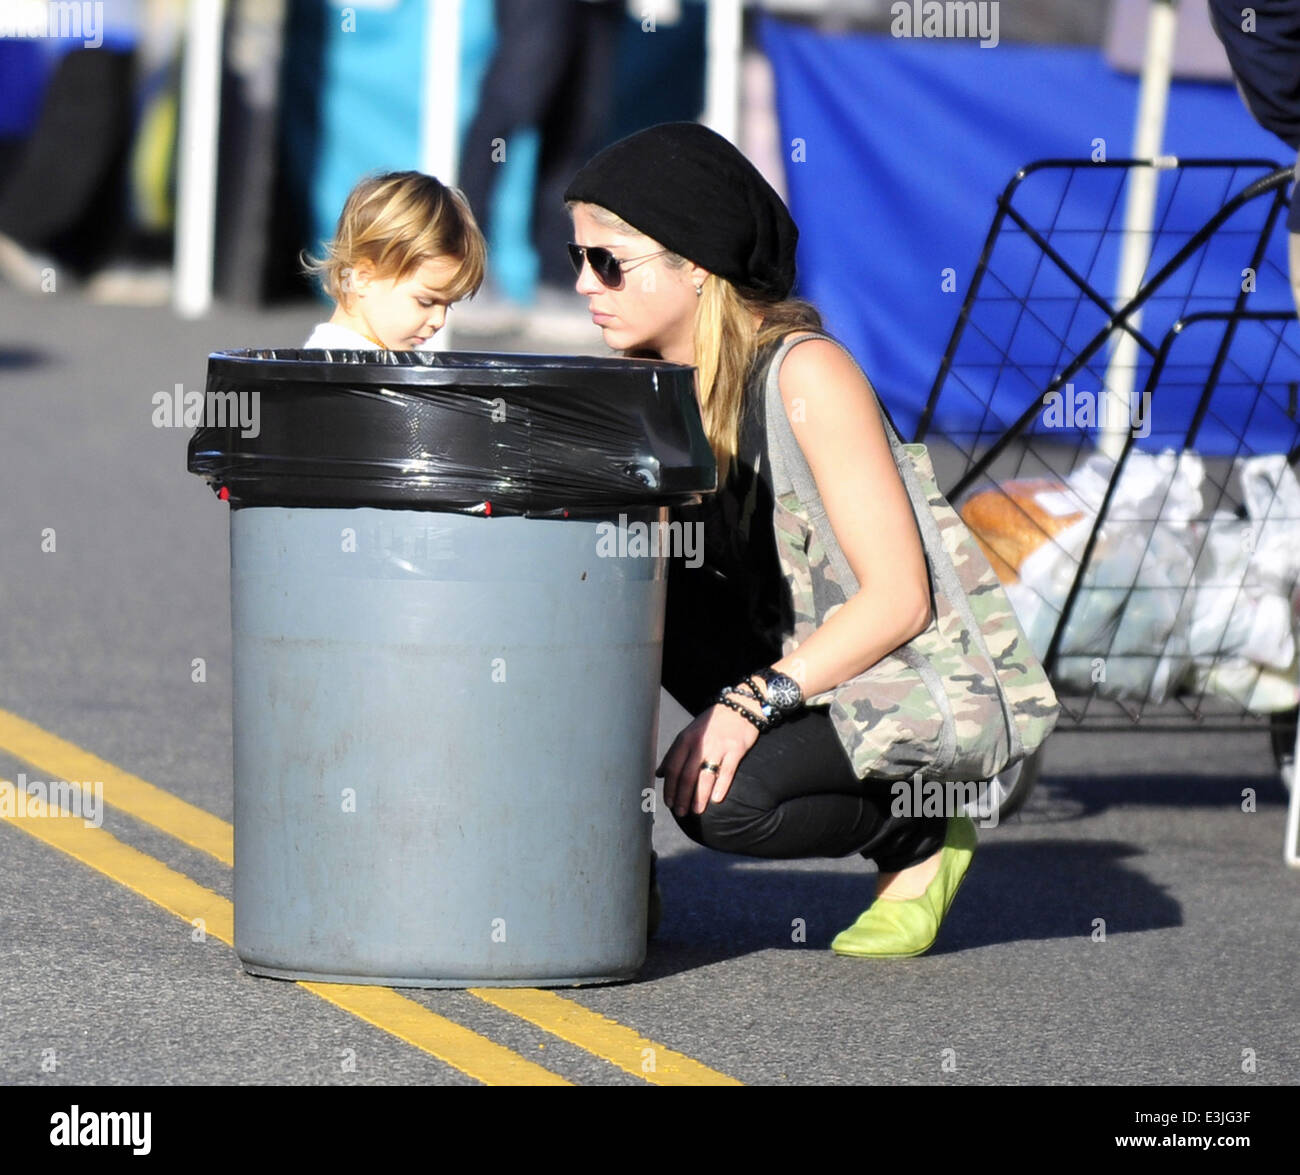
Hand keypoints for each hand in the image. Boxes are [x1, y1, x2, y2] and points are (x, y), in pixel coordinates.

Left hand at [655, 701, 760, 817]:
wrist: (740, 707)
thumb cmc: (712, 723)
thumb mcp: (689, 733)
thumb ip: (674, 753)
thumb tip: (659, 773)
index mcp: (685, 739)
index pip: (673, 767)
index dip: (669, 787)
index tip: (668, 803)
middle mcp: (700, 743)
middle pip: (687, 775)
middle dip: (682, 797)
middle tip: (680, 812)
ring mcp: (718, 747)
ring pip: (705, 776)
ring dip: (699, 797)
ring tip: (696, 811)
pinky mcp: (736, 749)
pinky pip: (727, 771)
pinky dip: (721, 787)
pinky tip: (716, 800)